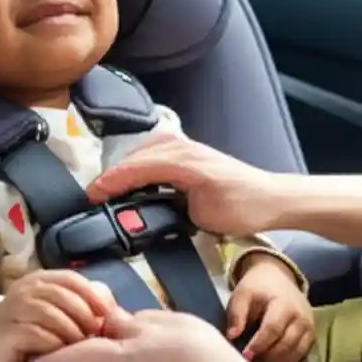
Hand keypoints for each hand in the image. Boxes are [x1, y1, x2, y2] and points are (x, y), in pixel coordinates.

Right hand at [0, 270, 114, 361]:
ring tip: (77, 346)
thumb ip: (77, 303)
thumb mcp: (52, 309)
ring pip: (52, 316)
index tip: (107, 313)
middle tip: (93, 334)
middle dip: (84, 316)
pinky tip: (58, 352)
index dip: (92, 295)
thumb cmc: (28, 325)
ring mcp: (15, 309)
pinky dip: (54, 344)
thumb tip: (109, 309)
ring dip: (71, 332)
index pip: (71, 279)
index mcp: (41, 279)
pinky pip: (38, 336)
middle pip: (64, 297)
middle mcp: (27, 290)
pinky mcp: (8, 332)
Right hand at [87, 133, 284, 236]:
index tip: (90, 198)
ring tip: (107, 191)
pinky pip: (153, 152)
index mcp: (181, 160)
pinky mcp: (189, 151)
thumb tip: (143, 210)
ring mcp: (185, 146)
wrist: (270, 198)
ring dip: (123, 170)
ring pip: (142, 152)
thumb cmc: (241, 207)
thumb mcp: (201, 214)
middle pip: (134, 157)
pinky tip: (131, 179)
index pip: (135, 168)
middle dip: (111, 176)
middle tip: (92, 199)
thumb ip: (169, 207)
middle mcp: (180, 147)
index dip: (110, 182)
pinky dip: (137, 165)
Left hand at [227, 254, 313, 361]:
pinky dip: (285, 361)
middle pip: (286, 345)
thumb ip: (237, 314)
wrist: (277, 277)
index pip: (273, 329)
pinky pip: (301, 355)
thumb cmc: (257, 288)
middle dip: (266, 358)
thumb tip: (232, 336)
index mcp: (284, 304)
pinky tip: (270, 361)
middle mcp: (301, 317)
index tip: (245, 356)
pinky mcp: (311, 335)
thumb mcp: (243, 294)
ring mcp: (308, 327)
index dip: (259, 345)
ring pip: (295, 354)